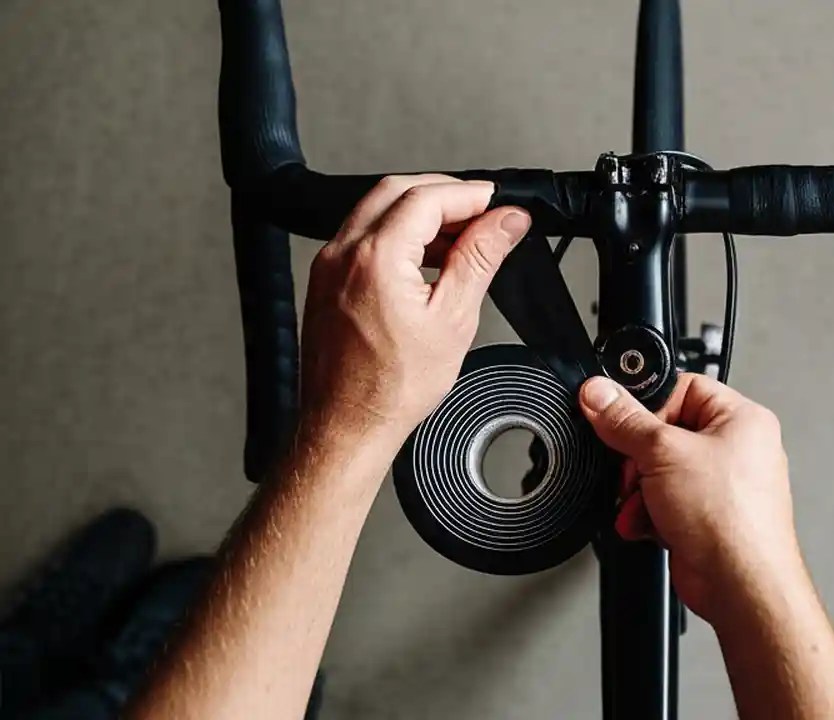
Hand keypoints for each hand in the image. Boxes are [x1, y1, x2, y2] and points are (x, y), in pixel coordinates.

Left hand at [299, 174, 530, 451]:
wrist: (348, 425)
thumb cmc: (392, 387)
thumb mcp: (454, 318)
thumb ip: (481, 258)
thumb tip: (506, 221)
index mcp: (376, 257)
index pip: (428, 196)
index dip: (470, 194)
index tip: (498, 203)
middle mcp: (344, 253)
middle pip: (399, 191)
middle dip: (445, 194)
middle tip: (483, 214)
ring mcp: (329, 265)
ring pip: (377, 210)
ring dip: (420, 213)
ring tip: (461, 241)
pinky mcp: (325, 281)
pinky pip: (362, 237)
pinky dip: (397, 234)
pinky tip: (426, 260)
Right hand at [578, 374, 802, 624]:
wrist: (741, 585)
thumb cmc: (731, 520)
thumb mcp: (664, 454)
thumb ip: (625, 421)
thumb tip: (599, 394)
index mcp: (740, 419)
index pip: (684, 389)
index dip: (649, 405)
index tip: (620, 419)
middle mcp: (735, 449)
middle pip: (665, 433)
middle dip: (639, 459)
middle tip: (632, 470)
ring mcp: (720, 486)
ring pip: (659, 471)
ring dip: (639, 491)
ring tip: (641, 503)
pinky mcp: (704, 517)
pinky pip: (664, 502)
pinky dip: (648, 514)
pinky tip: (645, 524)